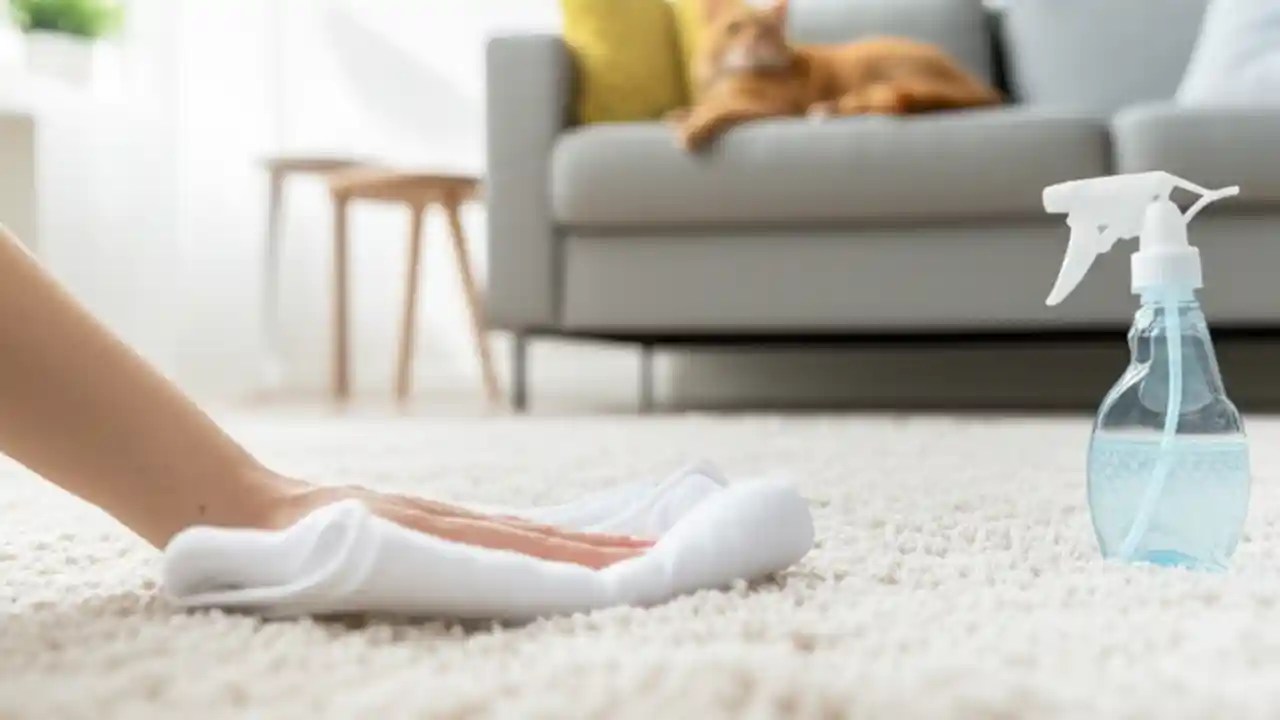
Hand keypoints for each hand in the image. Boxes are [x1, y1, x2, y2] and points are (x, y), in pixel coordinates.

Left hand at [266, 479, 652, 568]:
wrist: (249, 505)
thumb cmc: (277, 546)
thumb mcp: (318, 560)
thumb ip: (371, 558)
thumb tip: (419, 554)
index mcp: (421, 532)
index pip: (513, 549)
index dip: (570, 560)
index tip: (624, 570)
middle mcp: (442, 522)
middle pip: (536, 538)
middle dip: (601, 552)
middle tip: (661, 558)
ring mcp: (443, 518)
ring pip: (527, 533)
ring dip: (585, 545)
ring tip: (638, 552)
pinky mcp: (436, 521)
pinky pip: (505, 533)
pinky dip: (549, 541)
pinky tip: (571, 549)